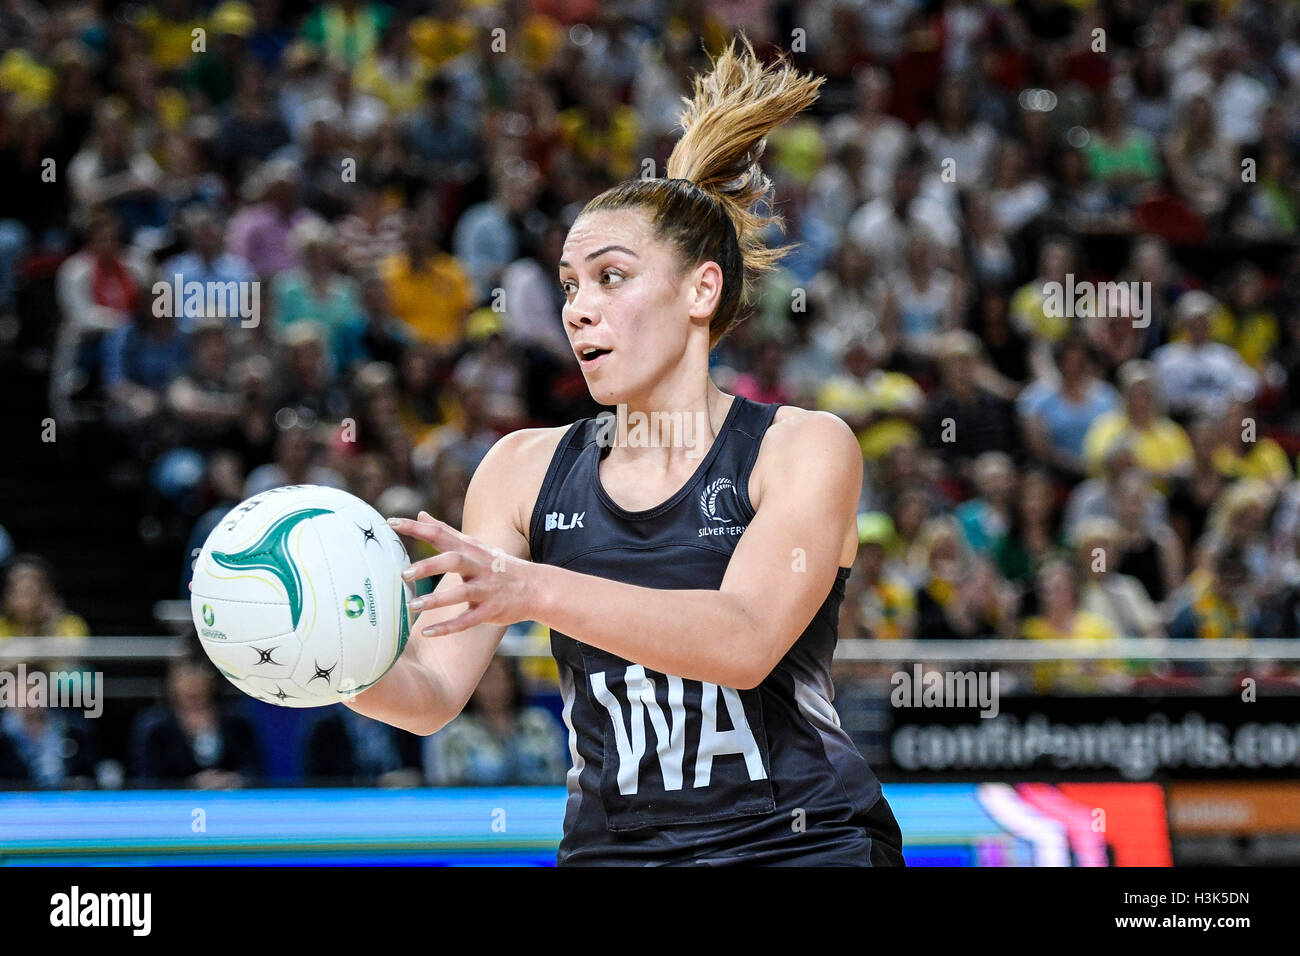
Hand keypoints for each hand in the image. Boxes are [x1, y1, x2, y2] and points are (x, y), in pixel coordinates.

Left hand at [389, 511, 536, 636]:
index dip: (416, 528)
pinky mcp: (490, 611)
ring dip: (436, 599)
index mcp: (470, 549)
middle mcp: (478, 566)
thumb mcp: (474, 545)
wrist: (536, 588)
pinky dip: (448, 627)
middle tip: (404, 573)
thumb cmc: (497, 566)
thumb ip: (446, 532)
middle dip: (430, 565)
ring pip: (461, 593)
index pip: (441, 533)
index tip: (390, 522)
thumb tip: (421, 515)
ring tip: (412, 606)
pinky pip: (468, 620)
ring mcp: (486, 589)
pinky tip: (428, 633)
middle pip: (454, 560)